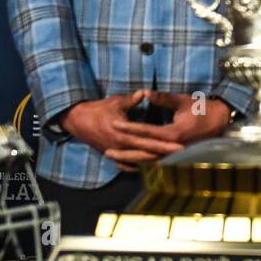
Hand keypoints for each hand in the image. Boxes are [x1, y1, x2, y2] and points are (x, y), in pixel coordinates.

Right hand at [62, 92, 184, 163]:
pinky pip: (127, 165)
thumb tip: (145, 92)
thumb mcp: (116, 102)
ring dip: (155, 162)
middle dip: (165, 154)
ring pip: (139, 162)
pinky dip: (139, 166)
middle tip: (182, 154)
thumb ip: (132, 100)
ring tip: (173, 162)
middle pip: (147, 154)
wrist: (78, 121)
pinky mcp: (112, 155)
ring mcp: (116, 153)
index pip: (148, 141)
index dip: (164, 144)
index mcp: (123, 134)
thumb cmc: (98, 109)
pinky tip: (151, 167)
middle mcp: (121, 147)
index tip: (179, 145)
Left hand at [100, 90, 231, 171]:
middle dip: (125, 152)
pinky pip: (155, 164)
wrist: (219, 121)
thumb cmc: (201, 108)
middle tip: (107, 152)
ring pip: (149, 161)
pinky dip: (141, 165)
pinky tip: (128, 166)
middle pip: (144, 152)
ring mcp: (175, 155)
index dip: (128, 128)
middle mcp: (173, 147)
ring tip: (114, 160)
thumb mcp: (182, 100)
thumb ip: (163, 98)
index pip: (146, 131)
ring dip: (131, 161)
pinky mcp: (176, 157)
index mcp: (174, 133)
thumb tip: (145, 93)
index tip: (113, 124)